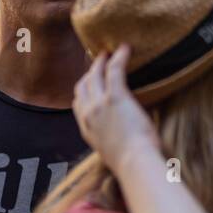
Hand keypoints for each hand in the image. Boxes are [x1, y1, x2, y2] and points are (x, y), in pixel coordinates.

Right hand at [73, 46, 160, 174]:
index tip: (90, 81)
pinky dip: (119, 57)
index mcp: (87, 129)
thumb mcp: (112, 152)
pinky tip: (125, 49)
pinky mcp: (115, 97)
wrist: (134, 163)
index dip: (83, 89)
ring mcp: (99, 104)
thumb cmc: (131, 163)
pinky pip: (114, 70)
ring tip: (108, 53)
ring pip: (95, 75)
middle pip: (83, 85)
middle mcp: (88, 114)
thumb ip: (111, 139)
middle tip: (98, 61)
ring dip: (101, 61)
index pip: (78, 103)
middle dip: (89, 72)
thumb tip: (123, 135)